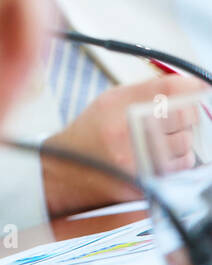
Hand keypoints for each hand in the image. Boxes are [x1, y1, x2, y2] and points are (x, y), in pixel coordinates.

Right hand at [41, 74, 205, 216]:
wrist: (68, 170)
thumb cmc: (92, 133)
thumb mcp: (111, 101)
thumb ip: (149, 90)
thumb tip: (190, 85)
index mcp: (117, 105)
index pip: (169, 89)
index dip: (189, 88)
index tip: (195, 90)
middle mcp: (126, 131)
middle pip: (184, 114)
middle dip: (185, 115)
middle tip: (174, 118)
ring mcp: (138, 158)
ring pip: (187, 141)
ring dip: (180, 139)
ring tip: (159, 140)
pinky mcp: (148, 180)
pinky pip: (183, 164)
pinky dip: (178, 159)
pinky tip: (159, 156)